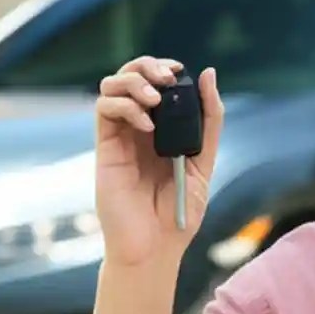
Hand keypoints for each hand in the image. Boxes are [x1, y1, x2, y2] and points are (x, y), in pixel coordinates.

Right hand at [93, 56, 223, 267]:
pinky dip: (125, 107)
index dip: (162, 67)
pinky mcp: (105, 149)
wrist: (156, 247)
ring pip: (111, 87)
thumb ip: (210, 120)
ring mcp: (120, 137)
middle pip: (130, 76)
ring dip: (132, 82)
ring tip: (155, 100)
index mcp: (163, 130)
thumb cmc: (180, 213)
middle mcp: (138, 129)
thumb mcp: (205, 161)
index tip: (179, 70)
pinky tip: (146, 126)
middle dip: (146, 66)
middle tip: (166, 78)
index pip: (154, 82)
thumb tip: (210, 74)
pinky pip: (105, 111)